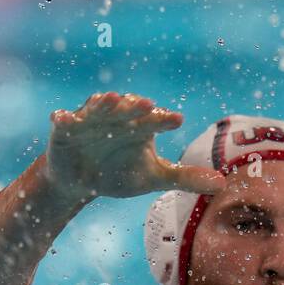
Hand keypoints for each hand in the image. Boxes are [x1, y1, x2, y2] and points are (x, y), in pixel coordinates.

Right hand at [44, 92, 225, 200]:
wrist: (82, 180)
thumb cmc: (120, 172)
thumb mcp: (153, 177)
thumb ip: (185, 178)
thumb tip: (223, 184)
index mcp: (140, 125)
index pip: (155, 119)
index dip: (163, 119)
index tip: (176, 120)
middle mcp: (117, 116)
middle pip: (128, 109)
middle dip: (135, 106)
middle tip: (146, 106)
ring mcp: (91, 120)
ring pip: (98, 108)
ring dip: (103, 104)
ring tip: (111, 100)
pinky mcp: (66, 128)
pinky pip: (64, 121)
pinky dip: (62, 119)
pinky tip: (60, 118)